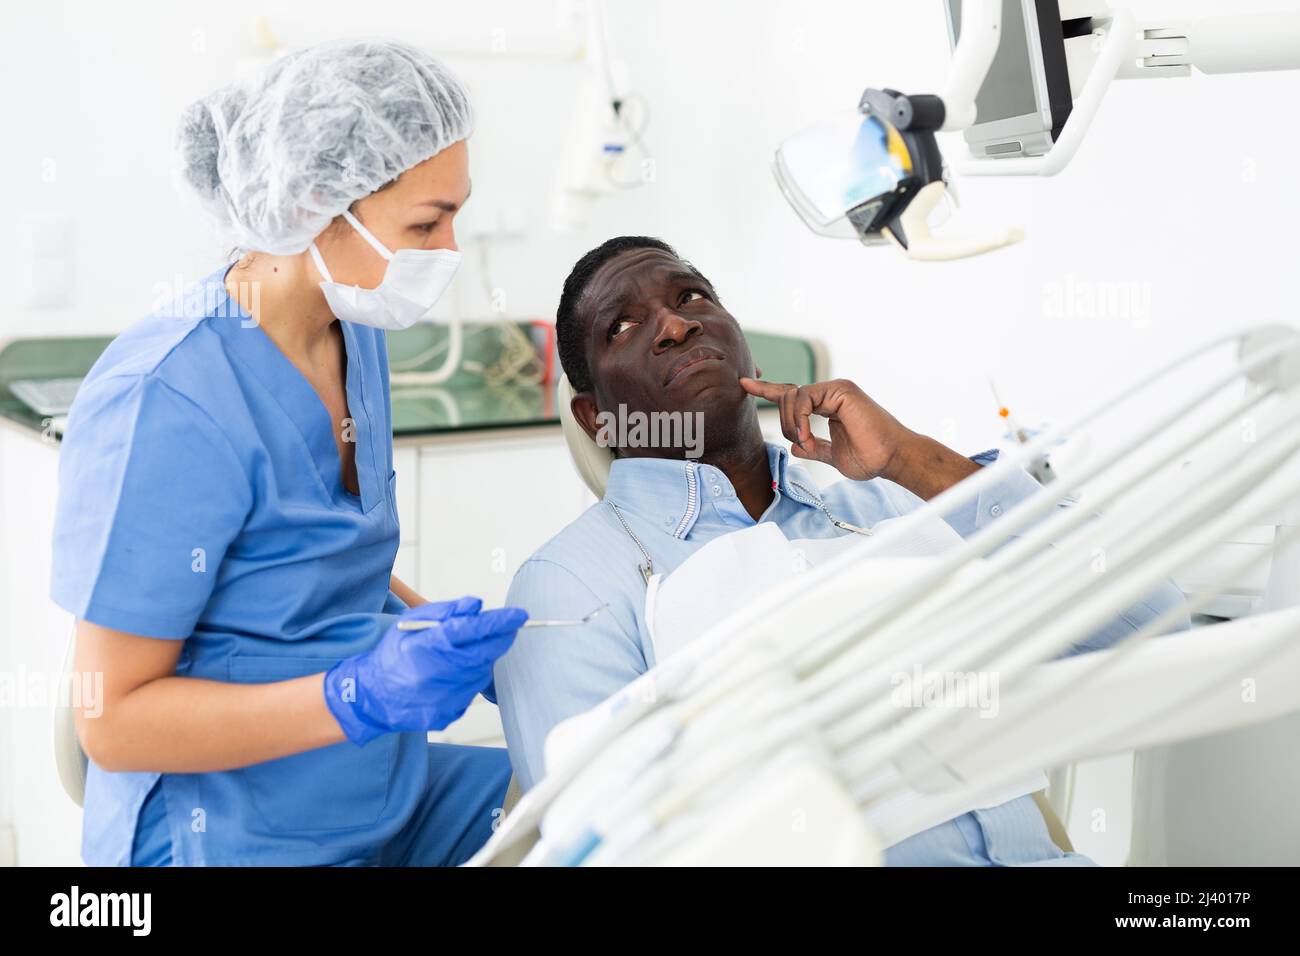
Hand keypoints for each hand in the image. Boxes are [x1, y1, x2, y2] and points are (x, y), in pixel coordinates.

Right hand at [324, 596, 527, 744]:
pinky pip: (470, 692)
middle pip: (486, 652)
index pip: (474, 629)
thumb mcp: (411, 624)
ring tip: (458, 656)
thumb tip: (476, 606)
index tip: (519, 615)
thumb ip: (446, 612)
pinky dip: (467, 680)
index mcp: (428, 646)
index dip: (500, 621)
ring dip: (480, 660)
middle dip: (501, 638)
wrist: (373, 696)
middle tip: (505, 629)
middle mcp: (439, 673)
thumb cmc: (393, 656)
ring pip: (481, 672)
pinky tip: (448, 678)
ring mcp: (445, 697)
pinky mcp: (448, 714)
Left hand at [740, 376, 912, 481]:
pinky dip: (800, 419)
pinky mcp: (841, 390)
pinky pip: (804, 398)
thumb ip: (814, 448)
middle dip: (785, 422)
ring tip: (807, 441)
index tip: (745, 384)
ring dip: (792, 424)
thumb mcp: (833, 456)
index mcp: (829, 405)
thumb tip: (795, 446)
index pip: (792, 394)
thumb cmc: (871, 458)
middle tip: (802, 442)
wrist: (892, 459)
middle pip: (787, 396)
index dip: (767, 389)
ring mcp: (836, 389)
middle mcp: (831, 393)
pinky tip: (808, 436)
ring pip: (793, 396)